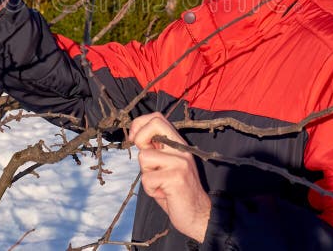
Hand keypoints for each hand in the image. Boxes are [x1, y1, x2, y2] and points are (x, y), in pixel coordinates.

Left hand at [129, 113, 210, 242]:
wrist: (198, 215)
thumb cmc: (176, 191)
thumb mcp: (167, 165)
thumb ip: (156, 150)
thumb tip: (135, 136)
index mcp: (178, 144)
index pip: (157, 118)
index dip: (140, 124)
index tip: (135, 139)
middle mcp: (181, 149)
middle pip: (154, 124)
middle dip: (140, 139)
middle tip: (146, 160)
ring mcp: (180, 162)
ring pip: (144, 157)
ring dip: (146, 175)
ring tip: (160, 184)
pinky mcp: (176, 177)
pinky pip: (147, 179)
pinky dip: (150, 190)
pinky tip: (164, 193)